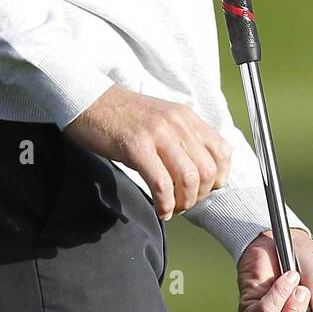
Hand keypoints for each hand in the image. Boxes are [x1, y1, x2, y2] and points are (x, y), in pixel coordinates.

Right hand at [64, 85, 233, 219]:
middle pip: (208, 171)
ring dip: (184, 203)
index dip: (219, 179)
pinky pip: (161, 183)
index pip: (222, 152)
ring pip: (189, 179)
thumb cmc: (123, 118)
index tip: (203, 191)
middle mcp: (177, 122)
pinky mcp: (136, 146)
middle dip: (200, 196)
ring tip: (172, 208)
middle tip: (184, 204)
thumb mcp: (162, 121)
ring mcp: (157, 133)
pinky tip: (160, 209)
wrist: (89, 102)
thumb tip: (200, 176)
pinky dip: (165, 204)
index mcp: (186, 117)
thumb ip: (183, 141)